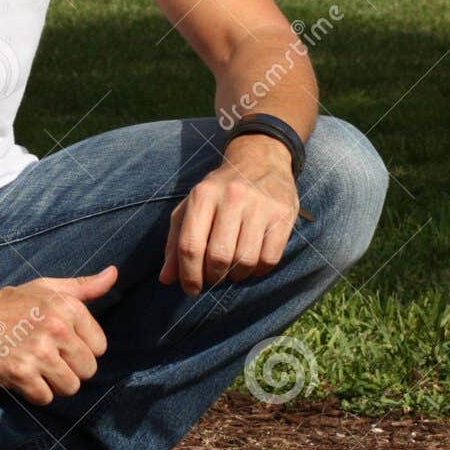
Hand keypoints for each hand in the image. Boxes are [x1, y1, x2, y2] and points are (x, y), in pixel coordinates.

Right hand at [0, 266, 117, 405]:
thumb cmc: (10, 303)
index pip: (100, 347)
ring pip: (70, 387)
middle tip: (49, 359)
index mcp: (68, 307)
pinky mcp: (20, 373)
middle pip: (88, 370)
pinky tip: (23, 376)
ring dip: (55, 384)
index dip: (83, 349)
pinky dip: (35, 393)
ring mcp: (38, 352)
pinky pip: (45, 398)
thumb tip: (114, 273)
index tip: (63, 344)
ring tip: (37, 368)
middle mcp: (56, 328)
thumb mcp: (48, 288)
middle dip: (71, 369)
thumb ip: (84, 287)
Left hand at [159, 138, 305, 294]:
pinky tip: (253, 263)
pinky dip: (259, 270)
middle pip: (218, 257)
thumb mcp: (191, 208)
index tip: (191, 289)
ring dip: (236, 275)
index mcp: (203, 195)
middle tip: (214, 278)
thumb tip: (166, 279)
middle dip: (213, 277)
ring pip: (245, 261)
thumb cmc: (219, 191)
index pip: (190, 246)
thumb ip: (175, 242)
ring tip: (233, 269)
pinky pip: (270, 258)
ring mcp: (260, 205)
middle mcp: (232, 197)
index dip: (188, 275)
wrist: (260, 160)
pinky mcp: (284, 214)